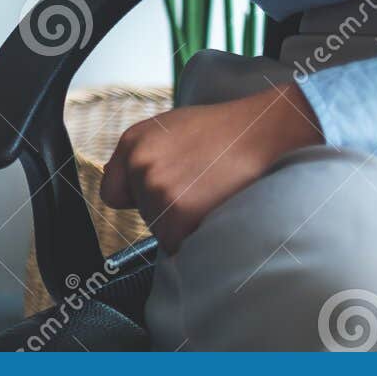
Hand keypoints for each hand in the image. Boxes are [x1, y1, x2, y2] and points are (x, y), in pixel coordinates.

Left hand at [100, 85, 323, 252]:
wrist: (264, 131)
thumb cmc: (225, 132)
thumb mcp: (170, 130)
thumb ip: (144, 158)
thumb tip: (125, 193)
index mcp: (133, 142)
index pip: (112, 193)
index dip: (137, 200)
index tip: (158, 199)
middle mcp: (139, 164)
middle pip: (143, 215)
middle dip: (169, 210)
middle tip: (202, 189)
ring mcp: (157, 188)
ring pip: (161, 230)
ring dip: (185, 225)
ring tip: (213, 197)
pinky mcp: (178, 212)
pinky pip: (177, 245)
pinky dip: (196, 239)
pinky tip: (216, 213)